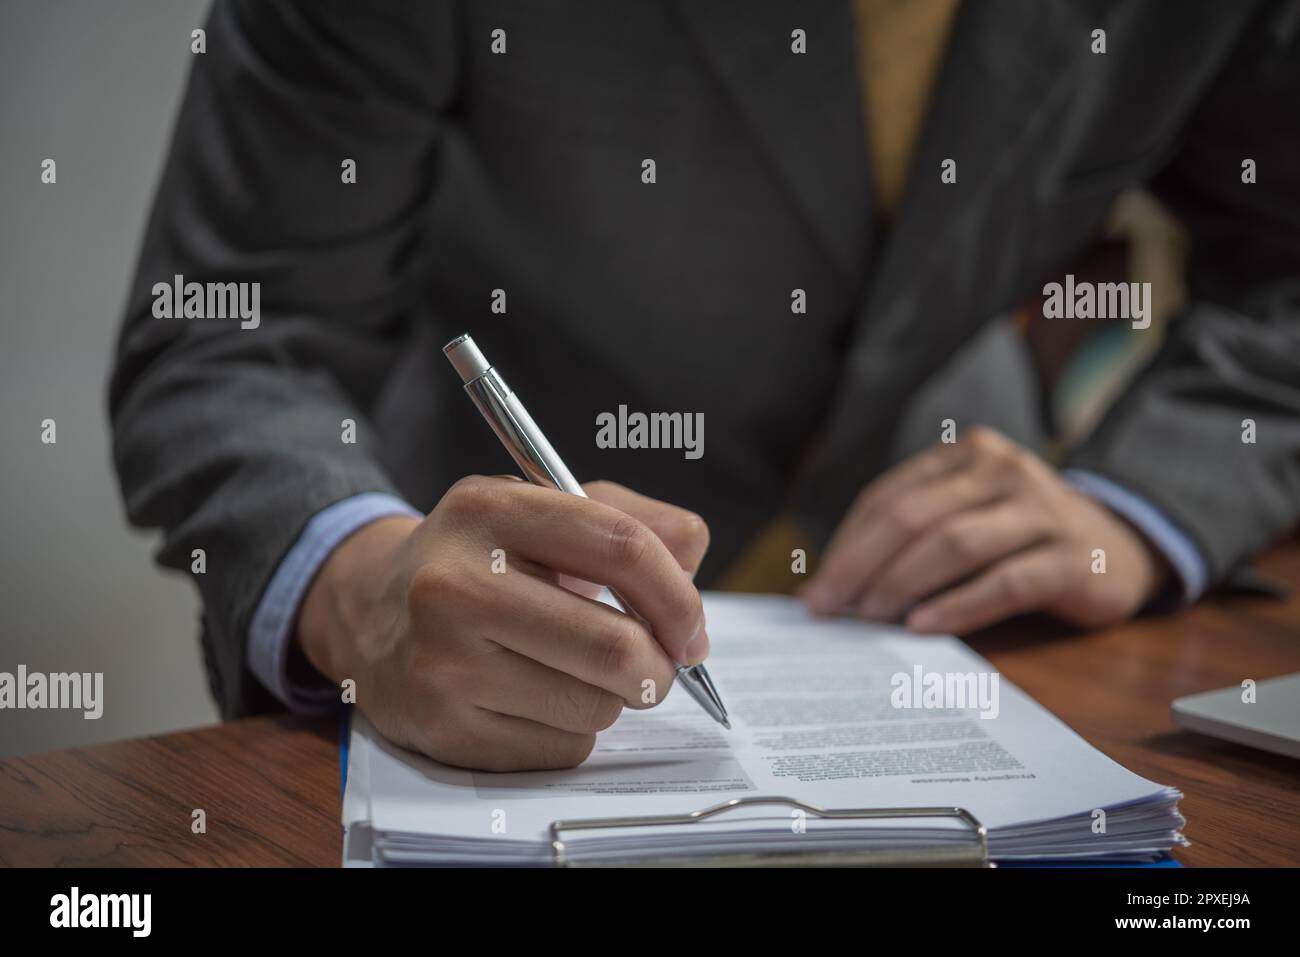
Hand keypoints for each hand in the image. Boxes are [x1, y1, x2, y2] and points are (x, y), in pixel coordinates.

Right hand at [295, 477, 710, 770]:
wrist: (372, 614)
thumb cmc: (480, 560)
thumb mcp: (542, 512)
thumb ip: (628, 518)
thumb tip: (692, 549)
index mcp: (488, 510)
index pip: (621, 548)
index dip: (678, 596)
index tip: (692, 628)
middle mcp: (454, 584)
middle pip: (613, 645)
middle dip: (658, 667)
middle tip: (656, 667)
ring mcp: (443, 662)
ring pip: (593, 706)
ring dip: (611, 698)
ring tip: (577, 673)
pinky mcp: (443, 728)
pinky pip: (560, 747)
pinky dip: (572, 731)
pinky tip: (536, 700)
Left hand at [800, 427, 1169, 633]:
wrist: (1120, 547)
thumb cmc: (1021, 537)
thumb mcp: (969, 516)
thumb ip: (914, 534)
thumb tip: (837, 586)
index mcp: (967, 456)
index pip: (890, 497)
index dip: (847, 544)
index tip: (817, 590)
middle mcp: (1003, 471)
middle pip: (913, 517)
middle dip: (862, 565)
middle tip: (829, 608)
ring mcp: (1041, 510)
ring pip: (954, 544)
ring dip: (902, 583)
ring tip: (868, 617)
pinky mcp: (1071, 558)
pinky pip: (1003, 582)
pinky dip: (957, 605)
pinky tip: (922, 626)